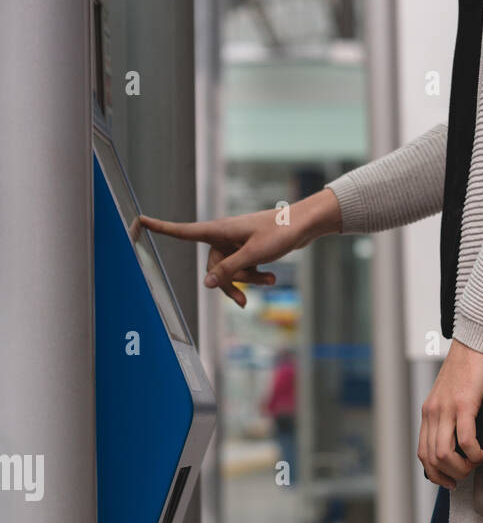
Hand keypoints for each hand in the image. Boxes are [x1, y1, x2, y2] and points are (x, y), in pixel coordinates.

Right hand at [137, 189, 341, 306]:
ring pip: (231, 271)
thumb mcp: (253, 256)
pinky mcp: (247, 250)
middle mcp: (223, 236)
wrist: (303, 225)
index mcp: (219, 230)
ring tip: (270, 280)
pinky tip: (272, 275)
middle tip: (244, 301)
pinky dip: (255, 276)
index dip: (161, 228)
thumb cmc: (279, 233)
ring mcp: (236, 244)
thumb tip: (207, 284)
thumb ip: (229, 271)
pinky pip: (243, 269)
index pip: (184, 231)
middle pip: (213, 267)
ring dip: (248, 281)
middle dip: (230, 283)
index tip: (139, 221)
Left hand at [419, 339, 482, 489]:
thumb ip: (452, 416)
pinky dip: (475, 454)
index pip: (422, 452)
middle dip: (450, 474)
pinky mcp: (463, 403)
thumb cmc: (471, 366)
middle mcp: (433, 412)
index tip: (449, 481)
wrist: (478, 340)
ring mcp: (446, 408)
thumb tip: (463, 442)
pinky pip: (466, 440)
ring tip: (476, 464)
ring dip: (462, 468)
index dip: (434, 473)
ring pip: (445, 454)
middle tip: (467, 474)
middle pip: (432, 459)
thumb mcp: (453, 395)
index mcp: (429, 412)